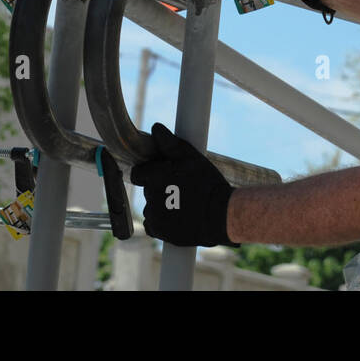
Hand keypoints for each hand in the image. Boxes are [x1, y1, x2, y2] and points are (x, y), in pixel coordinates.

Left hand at [129, 123, 236, 246]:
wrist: (221, 215)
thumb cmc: (208, 184)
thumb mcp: (192, 158)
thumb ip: (170, 143)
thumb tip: (156, 128)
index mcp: (155, 177)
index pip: (138, 173)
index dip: (150, 172)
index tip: (164, 173)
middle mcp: (150, 197)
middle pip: (147, 189)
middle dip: (159, 187)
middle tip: (179, 187)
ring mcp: (154, 216)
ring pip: (150, 207)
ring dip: (160, 204)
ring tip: (181, 202)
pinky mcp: (159, 232)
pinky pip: (153, 225)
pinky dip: (161, 221)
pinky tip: (177, 216)